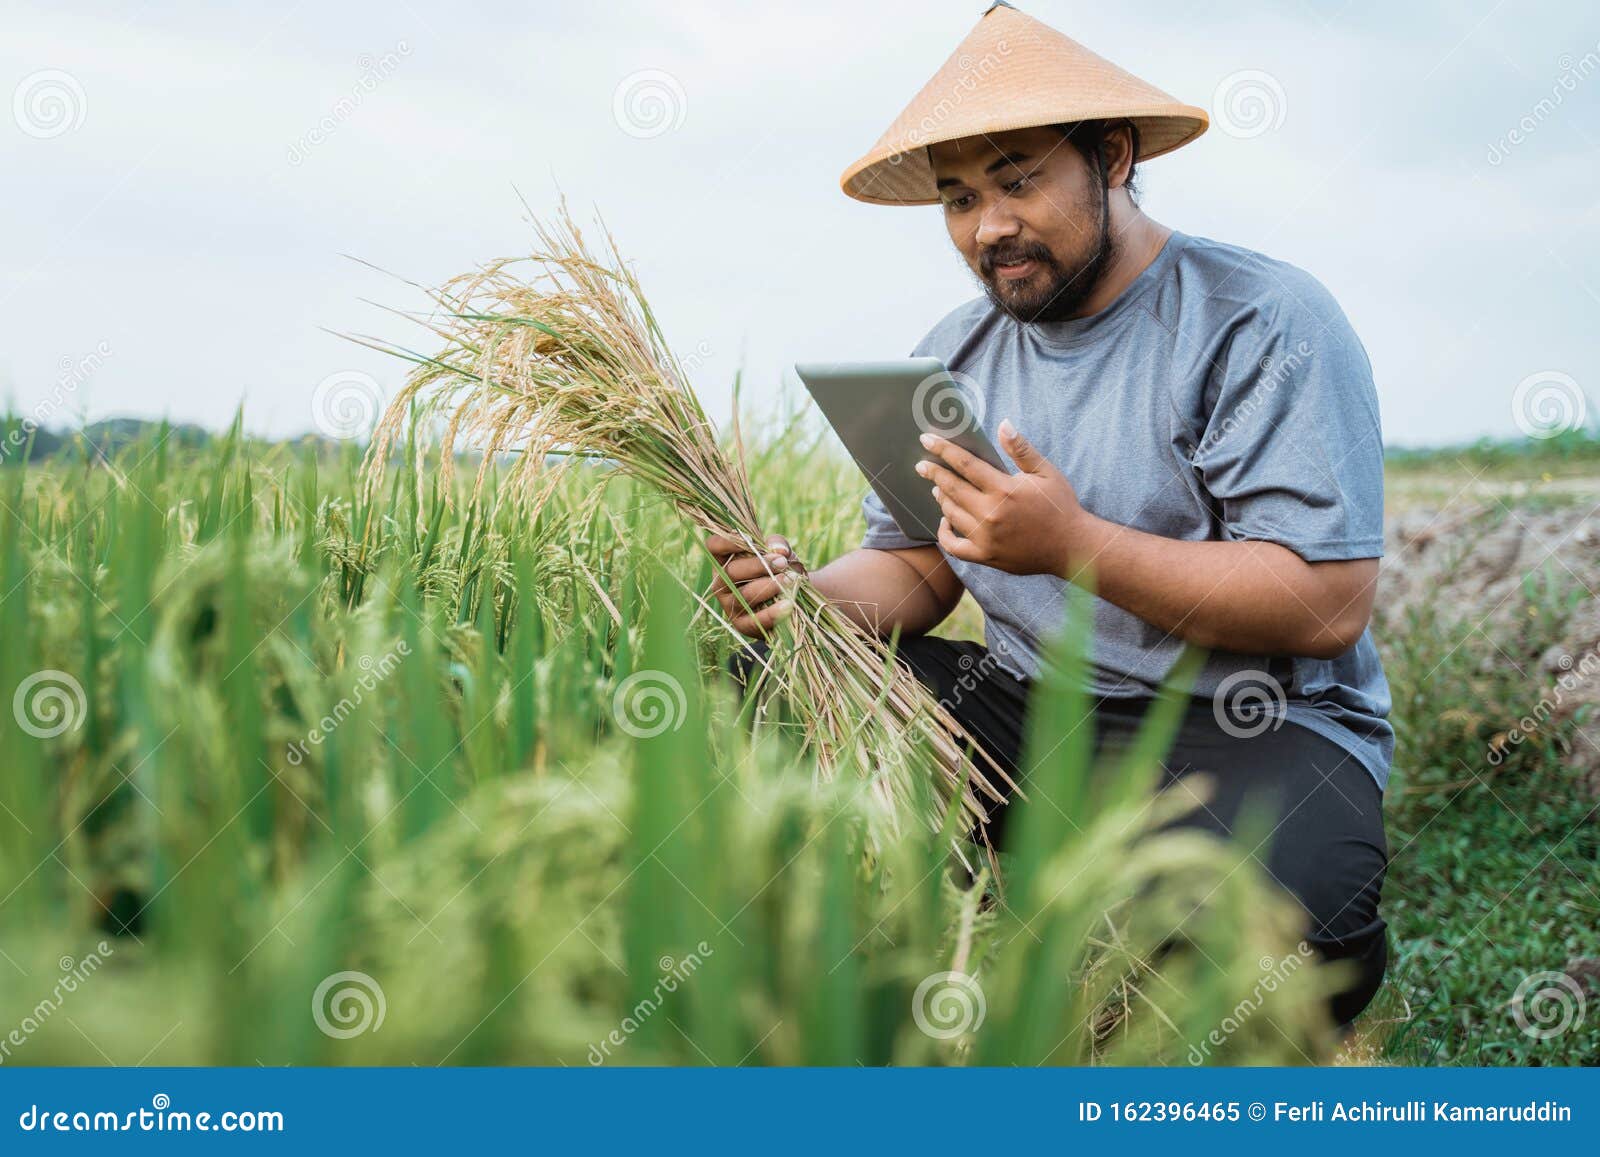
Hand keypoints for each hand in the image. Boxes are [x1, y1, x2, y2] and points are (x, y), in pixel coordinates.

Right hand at [705, 532, 804, 638]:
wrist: (792, 598)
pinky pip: (755, 620)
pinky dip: (773, 612)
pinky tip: (788, 604)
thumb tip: (779, 550)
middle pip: (731, 572)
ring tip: (790, 580)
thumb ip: (778, 544)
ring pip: (744, 595)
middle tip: (782, 562)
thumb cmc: (779, 569)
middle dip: (758, 565)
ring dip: (769, 587)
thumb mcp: (779, 552)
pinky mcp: (742, 625)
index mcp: (724, 561)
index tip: (750, 539)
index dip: (726, 542)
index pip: (714, 547)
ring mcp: (729, 606)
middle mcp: (721, 583)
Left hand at [916, 420, 1096, 577]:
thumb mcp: (1046, 472)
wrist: (1072, 548)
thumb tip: (1003, 424)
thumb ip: (1021, 449)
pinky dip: (944, 534)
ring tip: (938, 489)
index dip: (943, 450)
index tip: (926, 440)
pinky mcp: (986, 556)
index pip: (965, 465)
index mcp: (1004, 489)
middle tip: (921, 466)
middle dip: (933, 473)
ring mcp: (986, 537)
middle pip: (951, 488)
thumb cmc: (1060, 506)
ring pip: (951, 513)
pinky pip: (954, 546)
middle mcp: (991, 514)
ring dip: (941, 498)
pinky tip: (945, 522)